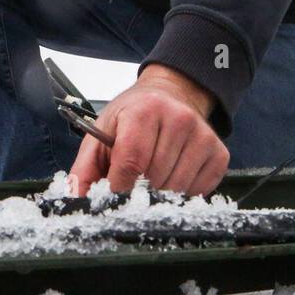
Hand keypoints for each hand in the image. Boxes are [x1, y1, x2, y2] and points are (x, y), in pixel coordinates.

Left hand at [68, 65, 227, 197]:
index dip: (118, 188)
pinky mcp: (219, 152)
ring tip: (151, 175)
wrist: (170, 95)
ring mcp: (203, 136)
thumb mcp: (101, 134)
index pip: (130, 163)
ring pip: (177, 190)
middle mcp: (178, 119)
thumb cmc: (131, 117)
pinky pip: (199, 191)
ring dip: (160, 193)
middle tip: (132, 179)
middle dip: (138, 190)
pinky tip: (173, 175)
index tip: (111, 197)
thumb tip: (75, 199)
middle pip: (154, 180)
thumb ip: (84, 169)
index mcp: (144, 111)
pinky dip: (182, 193)